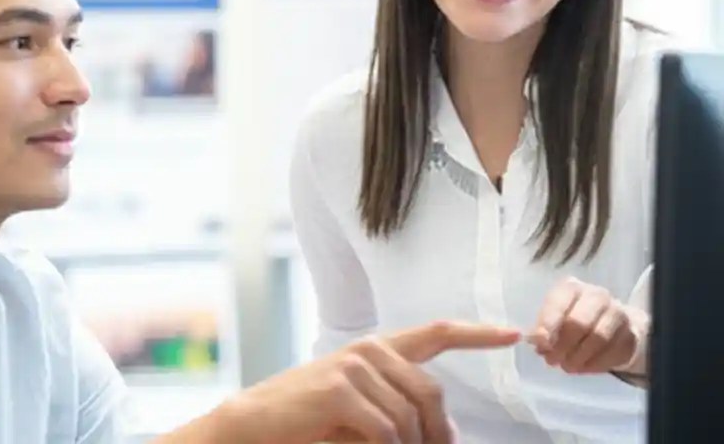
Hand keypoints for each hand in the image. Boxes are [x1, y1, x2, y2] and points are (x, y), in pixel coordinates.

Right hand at [212, 321, 519, 443]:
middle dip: (438, 434)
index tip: (513, 334)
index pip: (435, 334)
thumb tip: (446, 435)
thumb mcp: (360, 409)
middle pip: (432, 393)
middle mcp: (368, 349)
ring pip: (410, 420)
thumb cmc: (308, 420)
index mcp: (375, 349)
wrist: (255, 423)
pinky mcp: (340, 389)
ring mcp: (353, 366)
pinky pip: (387, 432)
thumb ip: (399, 407)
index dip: (477, 334)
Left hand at [529, 276, 648, 374]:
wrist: (611, 324)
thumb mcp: (554, 319)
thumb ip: (543, 329)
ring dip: (579, 356)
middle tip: (552, 361)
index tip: (541, 343)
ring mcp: (617, 313)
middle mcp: (596, 296)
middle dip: (563, 345)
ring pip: (598, 338)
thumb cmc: (572, 318)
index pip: (559, 303)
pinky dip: (594, 364)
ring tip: (567, 366)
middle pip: (579, 321)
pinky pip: (613, 351)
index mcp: (572, 288)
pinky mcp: (630, 333)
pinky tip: (582, 368)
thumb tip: (537, 341)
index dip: (548, 324)